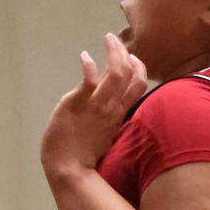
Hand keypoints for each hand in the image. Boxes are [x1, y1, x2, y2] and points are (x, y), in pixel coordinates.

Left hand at [41, 32, 147, 180]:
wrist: (69, 170)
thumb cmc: (82, 159)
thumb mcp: (103, 136)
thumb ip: (107, 118)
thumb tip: (104, 103)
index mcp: (119, 115)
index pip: (138, 87)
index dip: (139, 70)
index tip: (133, 58)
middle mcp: (111, 107)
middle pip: (129, 74)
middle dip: (124, 53)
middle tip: (115, 40)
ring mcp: (96, 105)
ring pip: (115, 72)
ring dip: (113, 52)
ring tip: (108, 39)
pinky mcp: (78, 103)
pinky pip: (89, 79)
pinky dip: (89, 65)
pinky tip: (85, 56)